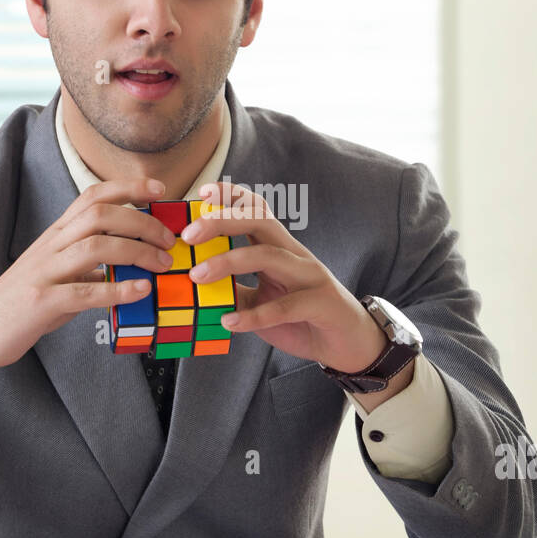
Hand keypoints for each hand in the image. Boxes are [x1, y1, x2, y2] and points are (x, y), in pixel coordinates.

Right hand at [0, 178, 177, 396]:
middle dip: (142, 222)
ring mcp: (44, 273)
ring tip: (161, 264)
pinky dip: (116, 289)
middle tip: (169, 240)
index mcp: (57, 235)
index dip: (128, 188)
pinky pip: (83, 291)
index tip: (160, 190)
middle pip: (100, 215)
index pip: (93, 196)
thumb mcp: (59, 273)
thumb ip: (90, 263)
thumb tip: (131, 262)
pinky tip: (140, 291)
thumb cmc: (25, 302)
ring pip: (95, 247)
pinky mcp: (41, 302)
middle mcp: (51, 246)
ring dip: (136, 252)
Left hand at [181, 181, 387, 372]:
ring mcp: (311, 277)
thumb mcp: (260, 302)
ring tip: (197, 276)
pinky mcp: (321, 304)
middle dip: (223, 222)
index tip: (201, 193)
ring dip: (230, 262)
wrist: (348, 344)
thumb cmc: (302, 318)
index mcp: (279, 249)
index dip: (231, 197)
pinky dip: (255, 315)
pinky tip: (230, 322)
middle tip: (188, 235)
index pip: (256, 211)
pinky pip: (286, 306)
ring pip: (270, 256)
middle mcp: (295, 255)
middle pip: (260, 222)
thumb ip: (233, 290)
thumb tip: (194, 284)